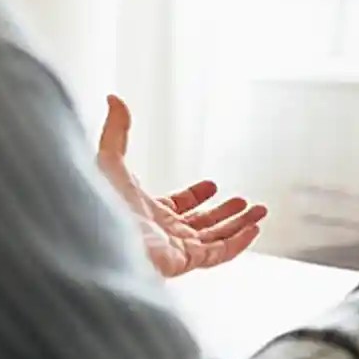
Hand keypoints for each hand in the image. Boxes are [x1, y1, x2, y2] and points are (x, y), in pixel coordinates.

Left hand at [97, 94, 267, 276]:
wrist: (99, 240)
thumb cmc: (99, 204)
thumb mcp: (110, 160)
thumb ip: (116, 132)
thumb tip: (114, 99)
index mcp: (148, 211)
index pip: (177, 207)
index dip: (195, 196)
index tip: (213, 185)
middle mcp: (163, 232)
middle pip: (201, 225)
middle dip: (225, 213)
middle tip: (244, 202)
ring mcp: (175, 248)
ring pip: (216, 238)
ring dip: (239, 225)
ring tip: (260, 212)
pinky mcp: (185, 260)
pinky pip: (219, 253)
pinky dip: (239, 242)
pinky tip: (254, 229)